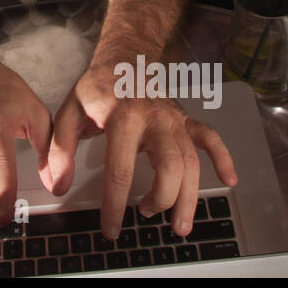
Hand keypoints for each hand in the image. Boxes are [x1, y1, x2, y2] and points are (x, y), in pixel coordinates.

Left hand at [48, 66, 237, 237]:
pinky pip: (210, 138)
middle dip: (162, 199)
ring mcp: (173, 120)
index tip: (112, 229)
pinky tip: (229, 179)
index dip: (116, 205)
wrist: (124, 59)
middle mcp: (153, 119)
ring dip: (189, 196)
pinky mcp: (186, 119)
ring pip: (191, 161)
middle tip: (147, 215)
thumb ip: (61, 150)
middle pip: (169, 167)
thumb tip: (58, 185)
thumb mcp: (70, 113)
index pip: (120, 170)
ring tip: (179, 224)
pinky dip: (223, 157)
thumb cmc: (96, 88)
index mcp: (122, 118)